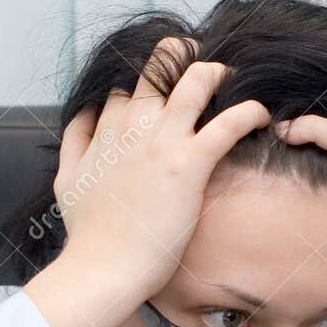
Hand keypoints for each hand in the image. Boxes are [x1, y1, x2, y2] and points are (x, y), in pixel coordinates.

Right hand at [34, 38, 270, 325]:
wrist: (102, 267)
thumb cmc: (88, 233)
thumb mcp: (66, 180)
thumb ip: (76, 142)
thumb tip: (85, 113)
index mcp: (108, 128)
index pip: (131, 85)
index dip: (152, 83)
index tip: (169, 90)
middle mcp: (134, 124)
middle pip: (161, 67)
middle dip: (185, 58)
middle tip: (208, 70)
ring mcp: (162, 141)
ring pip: (196, 80)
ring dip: (219, 74)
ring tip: (235, 81)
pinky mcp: (189, 163)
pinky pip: (228, 123)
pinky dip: (250, 113)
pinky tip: (261, 116)